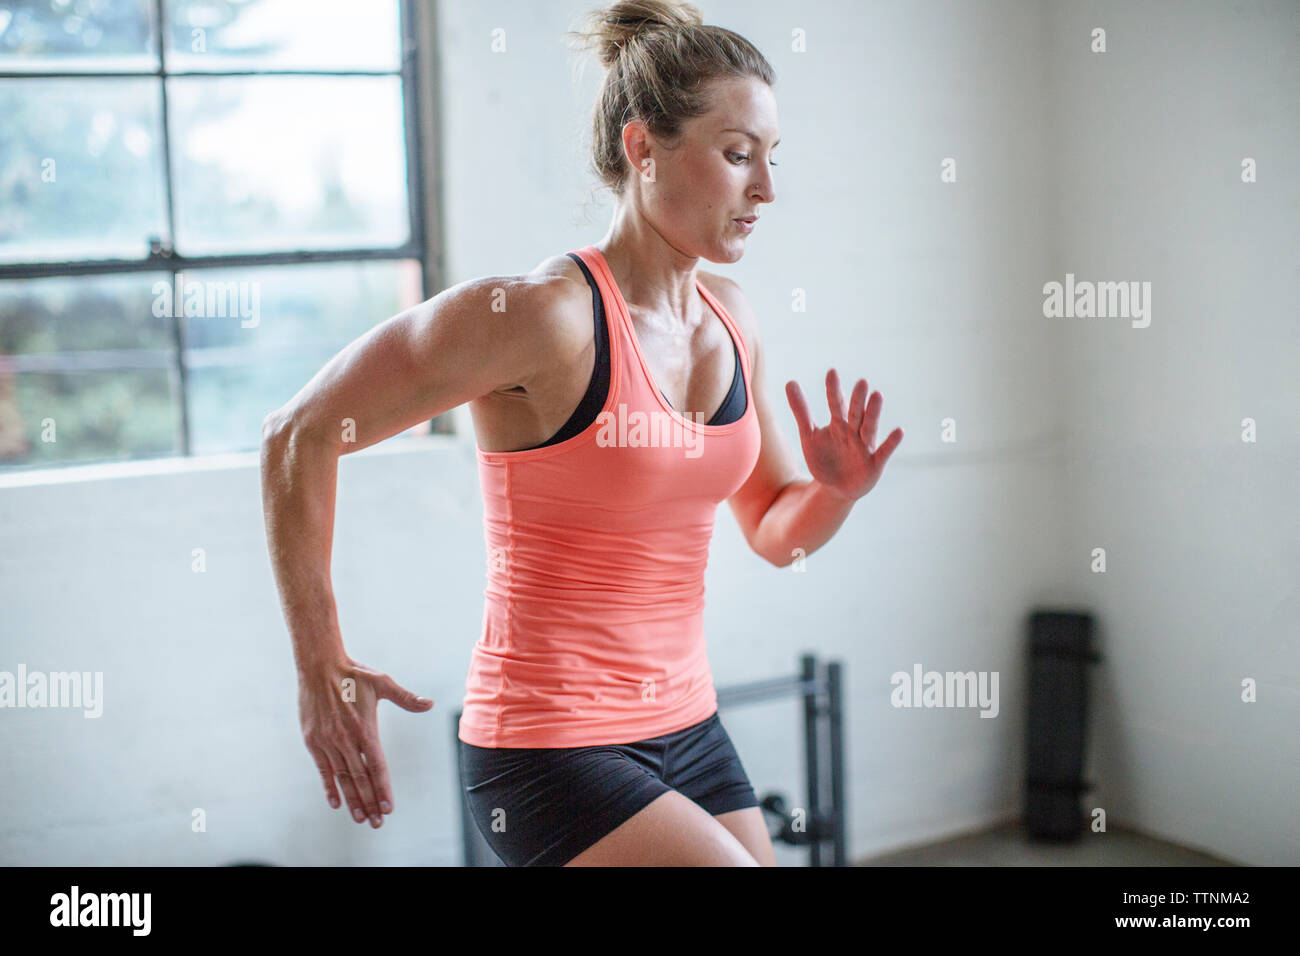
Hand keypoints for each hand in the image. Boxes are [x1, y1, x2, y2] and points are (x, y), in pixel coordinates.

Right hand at [298, 657, 433, 827]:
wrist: (319, 666)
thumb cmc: (354, 674)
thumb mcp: (383, 683)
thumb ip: (406, 698)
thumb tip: (429, 704)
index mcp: (365, 729)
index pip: (377, 766)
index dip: (383, 789)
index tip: (388, 807)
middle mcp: (346, 739)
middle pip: (360, 778)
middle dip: (370, 802)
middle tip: (377, 822)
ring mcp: (328, 742)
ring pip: (342, 778)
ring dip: (352, 800)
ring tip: (360, 818)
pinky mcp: (312, 741)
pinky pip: (323, 769)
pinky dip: (329, 787)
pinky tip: (336, 802)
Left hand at [785, 368, 902, 500]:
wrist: (835, 489)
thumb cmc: (824, 458)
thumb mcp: (809, 435)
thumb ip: (801, 410)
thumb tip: (790, 382)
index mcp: (839, 423)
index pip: (836, 404)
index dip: (833, 390)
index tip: (831, 372)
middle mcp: (854, 431)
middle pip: (855, 413)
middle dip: (857, 399)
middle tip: (861, 382)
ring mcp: (865, 446)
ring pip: (869, 427)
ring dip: (873, 413)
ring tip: (877, 395)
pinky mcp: (874, 463)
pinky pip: (884, 451)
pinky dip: (891, 442)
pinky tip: (900, 430)